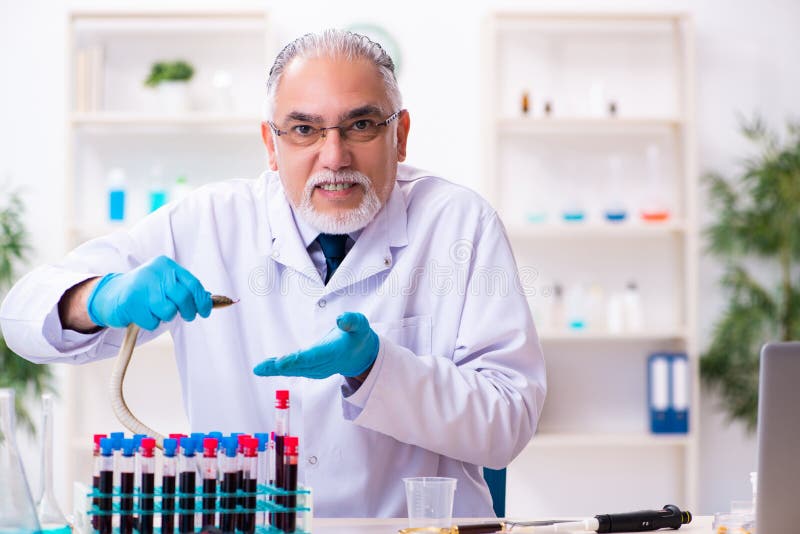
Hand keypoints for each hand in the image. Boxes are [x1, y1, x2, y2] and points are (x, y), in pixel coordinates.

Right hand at [87, 255, 211, 329]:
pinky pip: (152, 321)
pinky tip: (143, 314)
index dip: (202, 301)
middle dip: (188, 311)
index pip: (193, 284)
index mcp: (166, 265)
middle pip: (183, 298)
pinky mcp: (131, 302)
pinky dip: (151, 323)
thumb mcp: (165, 283)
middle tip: (187, 316)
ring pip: (168, 311)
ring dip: (165, 317)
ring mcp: (141, 286)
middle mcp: (154, 272)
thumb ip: (185, 289)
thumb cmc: (146, 291)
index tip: (204, 312)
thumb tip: (209, 300)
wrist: (111, 294)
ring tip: (157, 311)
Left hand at [253, 312, 378, 378]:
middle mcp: (325, 364)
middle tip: (260, 368)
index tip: (280, 363)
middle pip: (300, 366)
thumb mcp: (361, 325)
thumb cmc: (358, 337)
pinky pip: (295, 370)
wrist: (361, 355)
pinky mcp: (312, 369)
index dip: (296, 360)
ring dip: (276, 370)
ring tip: (259, 368)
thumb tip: (341, 319)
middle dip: (279, 367)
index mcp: (334, 353)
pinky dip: (280, 369)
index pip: (313, 357)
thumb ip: (352, 321)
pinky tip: (266, 367)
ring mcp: (318, 369)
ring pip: (295, 370)